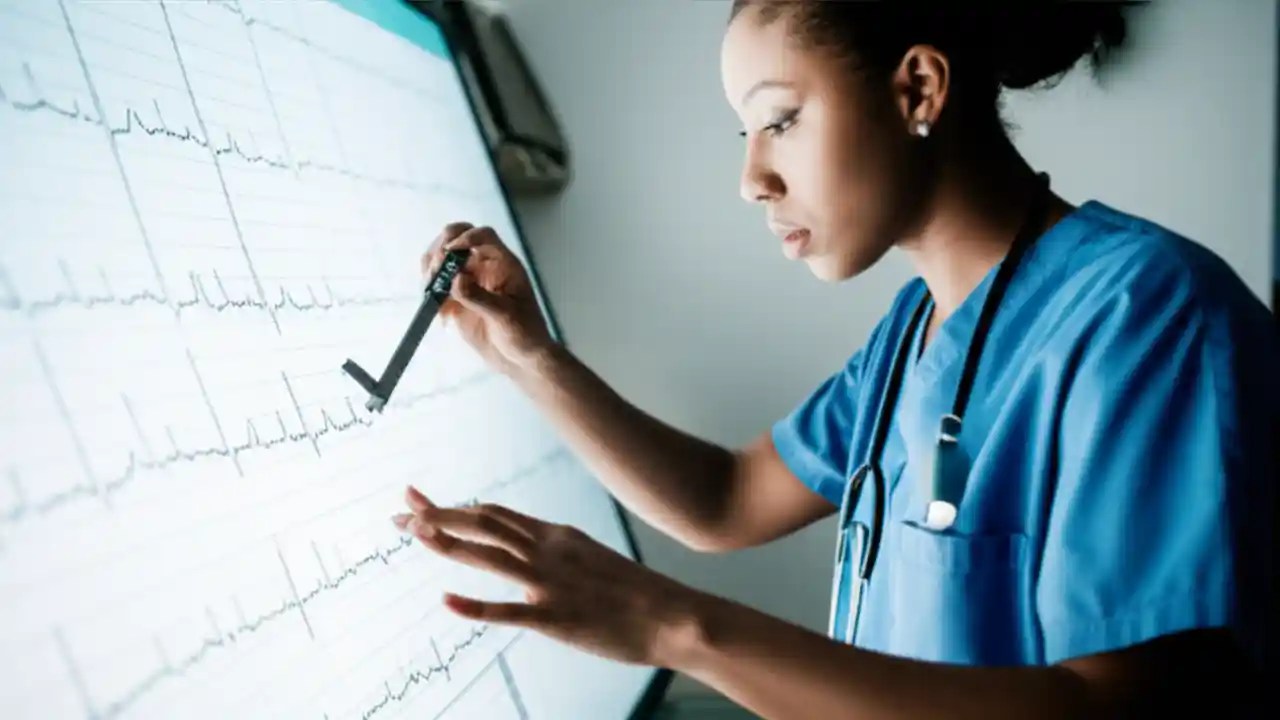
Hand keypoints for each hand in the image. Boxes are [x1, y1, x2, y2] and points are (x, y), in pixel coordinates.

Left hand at [392, 486, 700, 666]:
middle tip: (399, 513)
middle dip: (437, 516)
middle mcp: (547, 551)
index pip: (494, 513)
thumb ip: (556, 551)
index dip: (454, 507)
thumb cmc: (636, 592)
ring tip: (411, 534)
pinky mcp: (555, 617)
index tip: (420, 503)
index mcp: (556, 535)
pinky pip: (507, 610)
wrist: (673, 616)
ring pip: (488, 556)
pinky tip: (445, 601)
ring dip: (447, 543)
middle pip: (482, 524)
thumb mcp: (591, 556)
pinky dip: (473, 605)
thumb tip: (527, 550)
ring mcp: (550, 582)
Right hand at [421, 223, 556, 376]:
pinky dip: (431, 295)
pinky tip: (440, 315)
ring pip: (442, 262)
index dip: (466, 237)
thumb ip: (480, 297)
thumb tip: (456, 279)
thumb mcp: (505, 316)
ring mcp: (468, 282)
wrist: (520, 359)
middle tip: (434, 269)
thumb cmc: (525, 333)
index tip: (451, 252)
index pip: (483, 236)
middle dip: (441, 249)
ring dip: (431, 270)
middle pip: (456, 240)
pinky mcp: (456, 300)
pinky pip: (437, 288)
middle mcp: (483, 267)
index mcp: (502, 264)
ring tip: (431, 289)